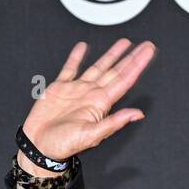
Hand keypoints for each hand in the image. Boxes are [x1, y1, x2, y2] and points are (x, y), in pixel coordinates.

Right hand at [17, 38, 155, 175]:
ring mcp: (77, 90)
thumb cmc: (64, 144)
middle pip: (116, 71)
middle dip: (131, 57)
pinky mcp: (60, 88)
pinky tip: (84, 47)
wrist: (40, 145)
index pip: (124, 80)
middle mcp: (92, 94)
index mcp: (101, 103)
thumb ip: (114, 122)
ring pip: (98, 67)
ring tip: (124, 43)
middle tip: (146, 45)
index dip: (137, 65)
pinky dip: (76, 57)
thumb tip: (138, 114)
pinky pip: (70, 68)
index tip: (148, 53)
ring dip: (111, 55)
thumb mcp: (92, 135)